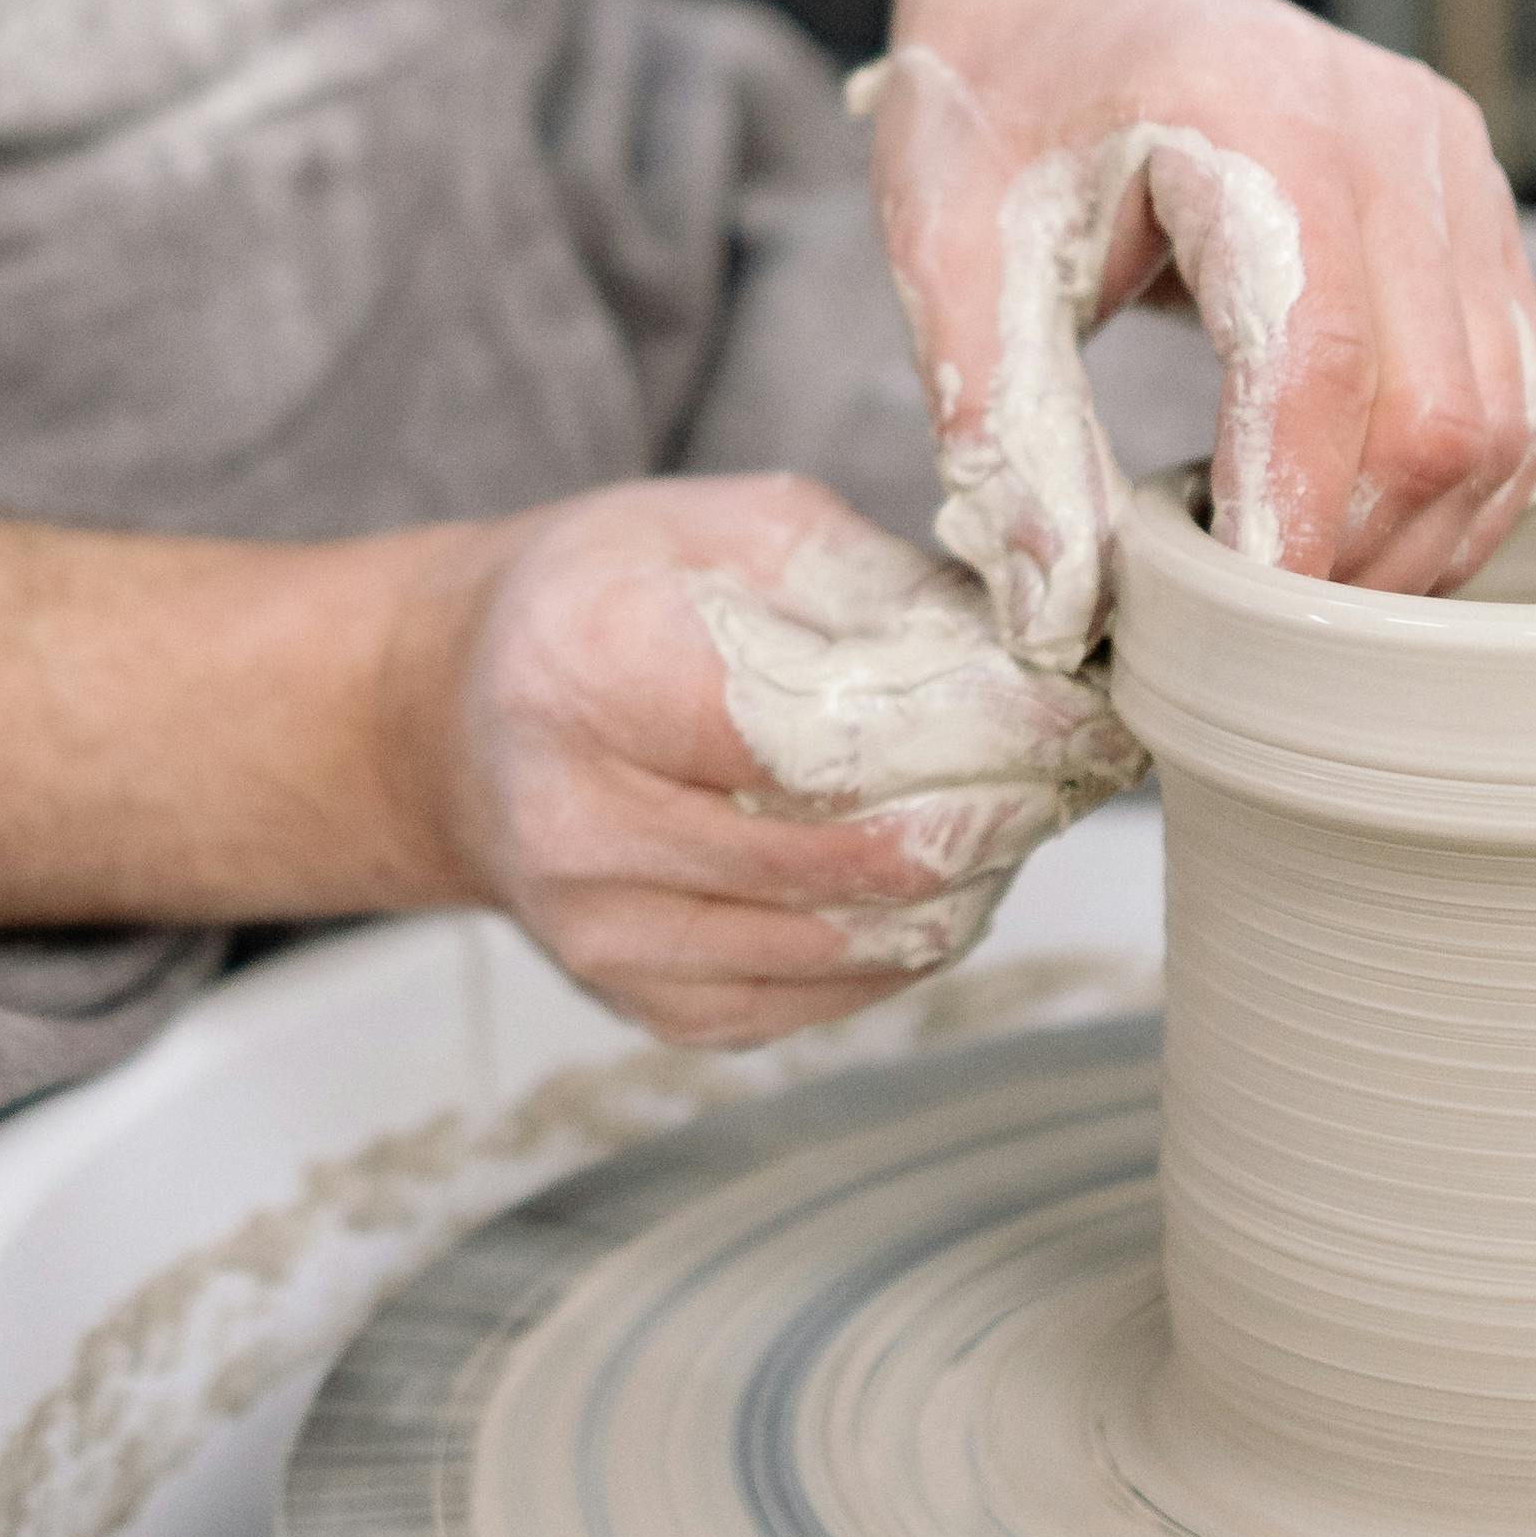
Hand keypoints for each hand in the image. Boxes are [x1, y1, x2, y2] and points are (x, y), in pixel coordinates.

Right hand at [401, 473, 1139, 1051]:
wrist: (456, 720)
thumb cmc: (609, 599)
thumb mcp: (728, 527)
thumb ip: (877, 589)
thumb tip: (1035, 660)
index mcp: (587, 668)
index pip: (822, 729)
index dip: (976, 723)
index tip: (1078, 706)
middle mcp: (580, 822)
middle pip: (860, 849)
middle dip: (1004, 802)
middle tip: (1079, 756)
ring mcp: (609, 935)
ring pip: (868, 937)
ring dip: (976, 872)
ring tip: (1016, 797)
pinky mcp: (651, 1009)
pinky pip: (841, 990)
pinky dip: (916, 927)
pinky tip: (933, 858)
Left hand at [878, 0, 1535, 659]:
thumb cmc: (1002, 92)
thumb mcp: (943, 243)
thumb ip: (997, 424)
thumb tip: (1064, 612)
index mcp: (1260, 118)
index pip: (1319, 364)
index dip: (1286, 525)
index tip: (1220, 637)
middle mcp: (1400, 136)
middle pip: (1441, 417)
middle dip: (1350, 564)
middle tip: (1237, 639)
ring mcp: (1464, 172)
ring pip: (1511, 427)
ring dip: (1416, 549)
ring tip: (1287, 599)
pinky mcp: (1484, 219)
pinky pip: (1527, 397)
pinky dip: (1458, 499)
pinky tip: (1349, 535)